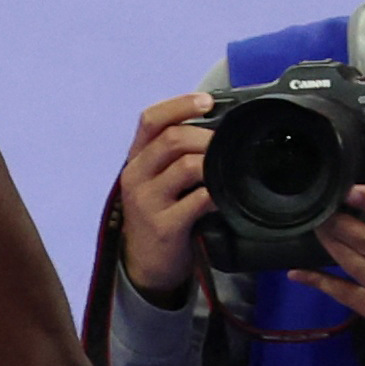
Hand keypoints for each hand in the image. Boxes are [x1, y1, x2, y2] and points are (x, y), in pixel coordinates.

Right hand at [117, 92, 216, 300]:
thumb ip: (175, 156)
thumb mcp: (157, 181)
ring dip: (214, 164)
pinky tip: (225, 197)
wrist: (145, 264)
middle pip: (172, 139)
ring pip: (187, 166)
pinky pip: (197, 201)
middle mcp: (136, 176)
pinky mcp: (163, 226)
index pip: (150, 120)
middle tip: (228, 145)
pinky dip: (217, 194)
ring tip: (229, 170)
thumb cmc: (160, 214)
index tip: (208, 101)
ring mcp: (147, 202)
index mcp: (136, 159)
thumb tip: (217, 126)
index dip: (180, 104)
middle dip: (208, 137)